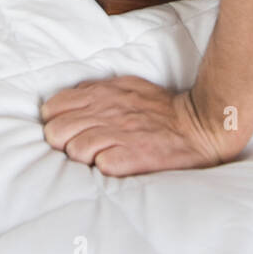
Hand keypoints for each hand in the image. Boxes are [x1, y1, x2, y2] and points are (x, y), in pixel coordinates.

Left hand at [41, 75, 234, 175]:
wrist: (199, 125)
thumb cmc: (160, 108)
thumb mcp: (125, 86)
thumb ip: (96, 91)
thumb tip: (67, 101)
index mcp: (101, 94)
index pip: (53, 109)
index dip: (55, 122)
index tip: (66, 130)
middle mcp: (106, 112)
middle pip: (56, 133)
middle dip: (62, 143)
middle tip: (78, 147)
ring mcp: (119, 135)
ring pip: (75, 151)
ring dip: (82, 158)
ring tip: (99, 157)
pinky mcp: (133, 157)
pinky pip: (100, 166)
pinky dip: (103, 167)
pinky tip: (113, 164)